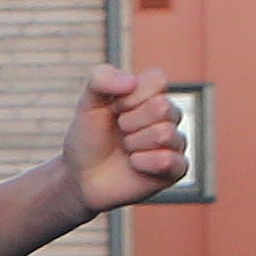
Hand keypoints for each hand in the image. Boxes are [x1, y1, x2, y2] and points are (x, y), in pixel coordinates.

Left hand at [67, 67, 188, 210]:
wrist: (80, 176)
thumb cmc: (88, 138)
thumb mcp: (87, 103)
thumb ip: (101, 78)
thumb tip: (131, 81)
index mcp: (152, 95)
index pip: (158, 80)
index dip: (129, 96)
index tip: (114, 108)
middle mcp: (169, 116)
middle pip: (162, 107)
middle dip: (129, 122)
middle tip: (119, 132)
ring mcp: (174, 142)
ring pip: (164, 133)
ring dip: (133, 144)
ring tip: (125, 150)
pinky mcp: (176, 169)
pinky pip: (169, 160)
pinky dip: (142, 163)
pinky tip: (134, 165)